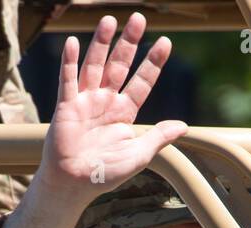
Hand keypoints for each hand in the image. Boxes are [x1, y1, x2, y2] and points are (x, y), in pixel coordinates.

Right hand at [0, 15, 187, 227]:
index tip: (165, 42)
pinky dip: (69, 62)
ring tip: (109, 20)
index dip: (153, 63)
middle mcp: (105, 102)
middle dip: (129, 43)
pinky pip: (68, 80)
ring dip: (101, 43)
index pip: (142, 82)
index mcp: (124, 114)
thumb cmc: (105, 174)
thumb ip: (159, 137)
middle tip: (139, 19)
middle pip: (119, 66)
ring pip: (95, 66)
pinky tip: (73, 42)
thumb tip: (184, 126)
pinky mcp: (66, 107)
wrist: (74, 185)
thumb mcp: (139, 155)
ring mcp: (85, 102)